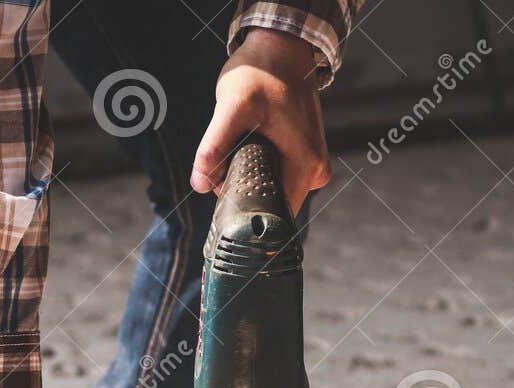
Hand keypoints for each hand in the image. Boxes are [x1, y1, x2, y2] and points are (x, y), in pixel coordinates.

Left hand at [192, 28, 329, 215]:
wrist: (282, 48)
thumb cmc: (263, 72)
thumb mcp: (232, 107)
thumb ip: (214, 146)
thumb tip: (199, 183)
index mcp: (306, 167)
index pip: (274, 213)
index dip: (245, 210)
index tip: (223, 200)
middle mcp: (315, 171)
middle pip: (272, 203)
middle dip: (244, 191)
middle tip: (223, 167)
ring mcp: (312, 164)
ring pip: (273, 189)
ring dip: (250, 177)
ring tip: (237, 148)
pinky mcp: (305, 156)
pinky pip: (278, 174)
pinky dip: (258, 167)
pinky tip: (248, 145)